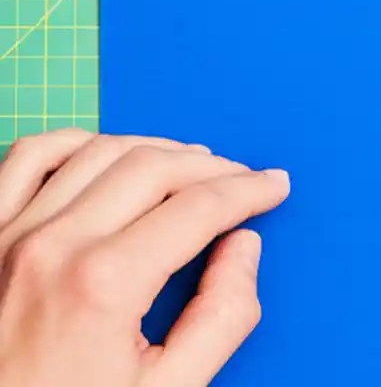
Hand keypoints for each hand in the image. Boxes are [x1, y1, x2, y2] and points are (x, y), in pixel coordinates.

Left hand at [0, 128, 289, 386]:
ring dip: (154, 147)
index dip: (248, 191)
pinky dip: (73, 142)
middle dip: (212, 166)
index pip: (198, 207)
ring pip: (97, 151)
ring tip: (188, 163)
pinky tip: (105, 152)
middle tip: (242, 179)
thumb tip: (244, 249)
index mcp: (105, 283)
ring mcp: (9, 235)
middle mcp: (54, 246)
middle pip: (153, 168)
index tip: (273, 187)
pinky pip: (28, 157)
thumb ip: (221, 318)